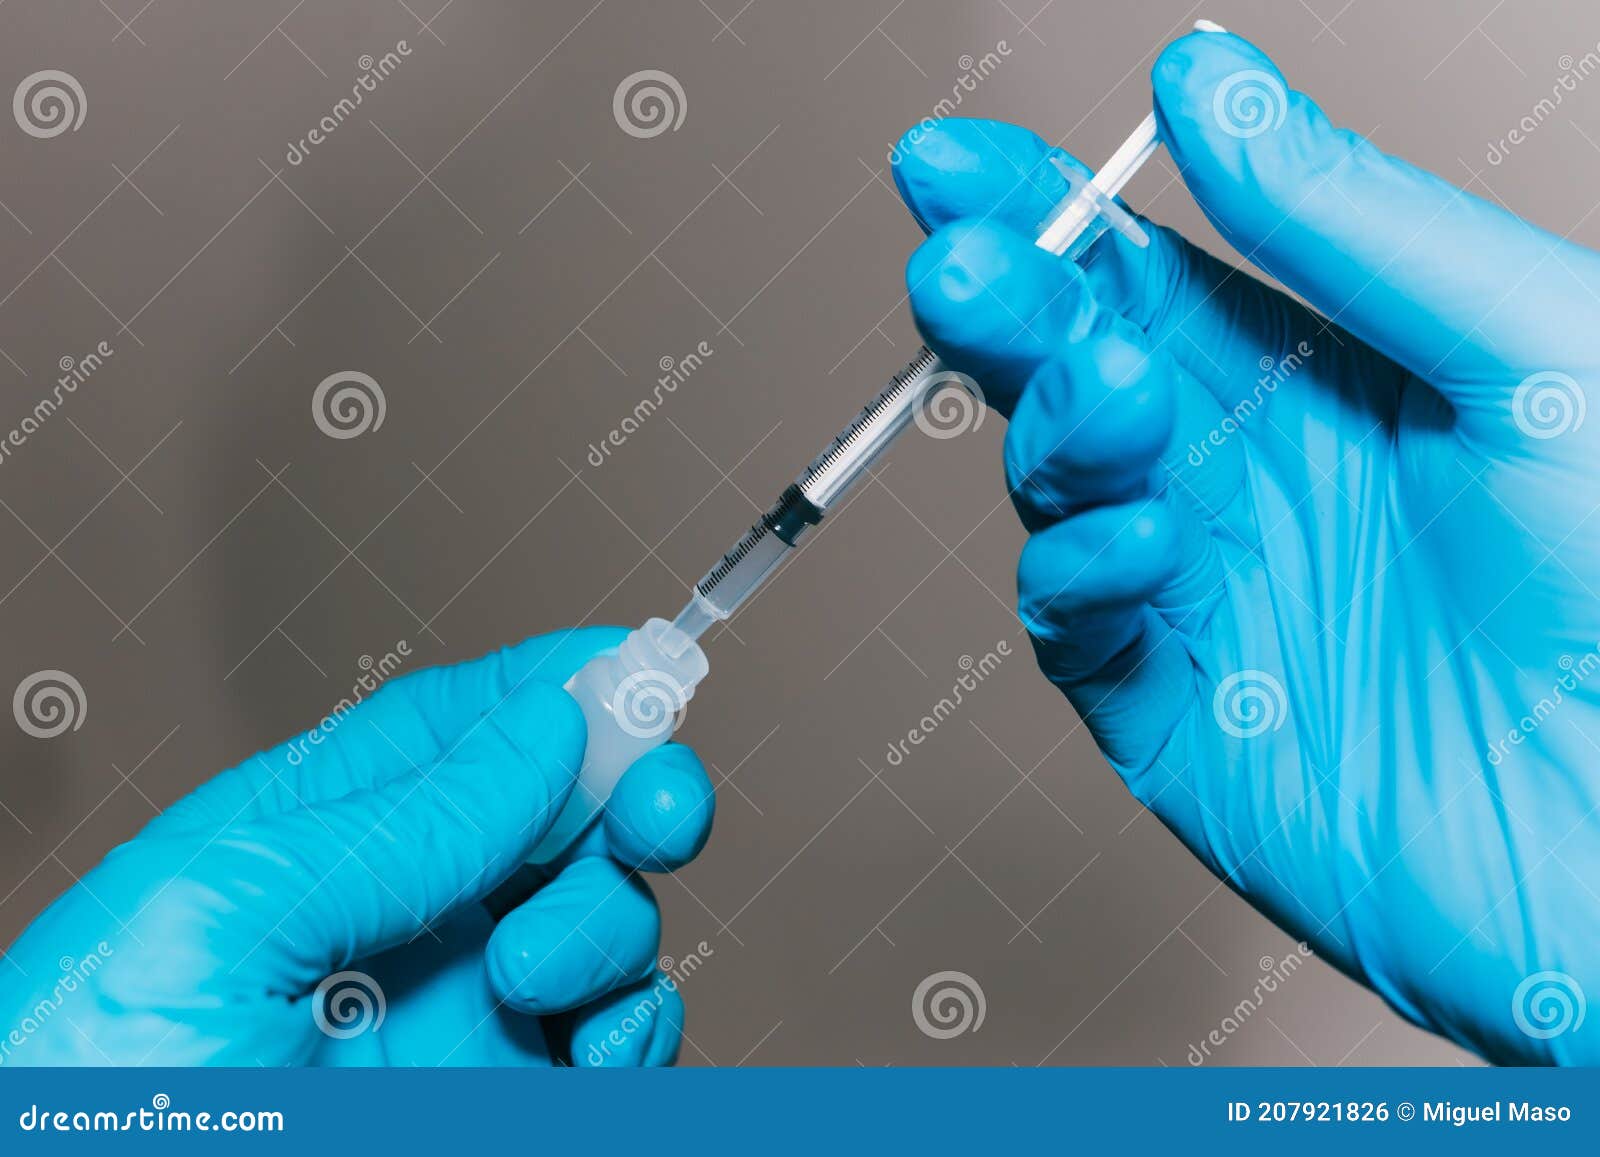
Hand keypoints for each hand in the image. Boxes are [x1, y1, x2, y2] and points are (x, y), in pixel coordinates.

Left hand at [0, 627, 713, 1065]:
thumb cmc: (88, 1100)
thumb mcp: (223, 921)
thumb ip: (399, 821)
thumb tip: (543, 728)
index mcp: (303, 842)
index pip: (452, 728)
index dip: (553, 685)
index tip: (642, 663)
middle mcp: (393, 923)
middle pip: (554, 818)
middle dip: (626, 794)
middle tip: (653, 810)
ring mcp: (455, 1020)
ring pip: (601, 921)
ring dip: (608, 925)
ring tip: (533, 971)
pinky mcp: (506, 1097)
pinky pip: (620, 1041)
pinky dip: (644, 1029)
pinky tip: (601, 1046)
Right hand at [894, 29, 1599, 1062]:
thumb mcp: (1524, 348)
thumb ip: (1347, 219)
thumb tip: (1207, 83)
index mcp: (1323, 381)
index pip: (1143, 273)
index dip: (1041, 208)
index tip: (955, 164)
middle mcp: (1246, 481)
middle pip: (1075, 368)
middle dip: (1006, 307)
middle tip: (964, 265)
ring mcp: (1202, 596)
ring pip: (1059, 486)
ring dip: (1056, 427)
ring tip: (1108, 394)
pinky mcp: (1172, 716)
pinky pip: (1077, 629)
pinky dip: (1079, 573)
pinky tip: (1137, 538)